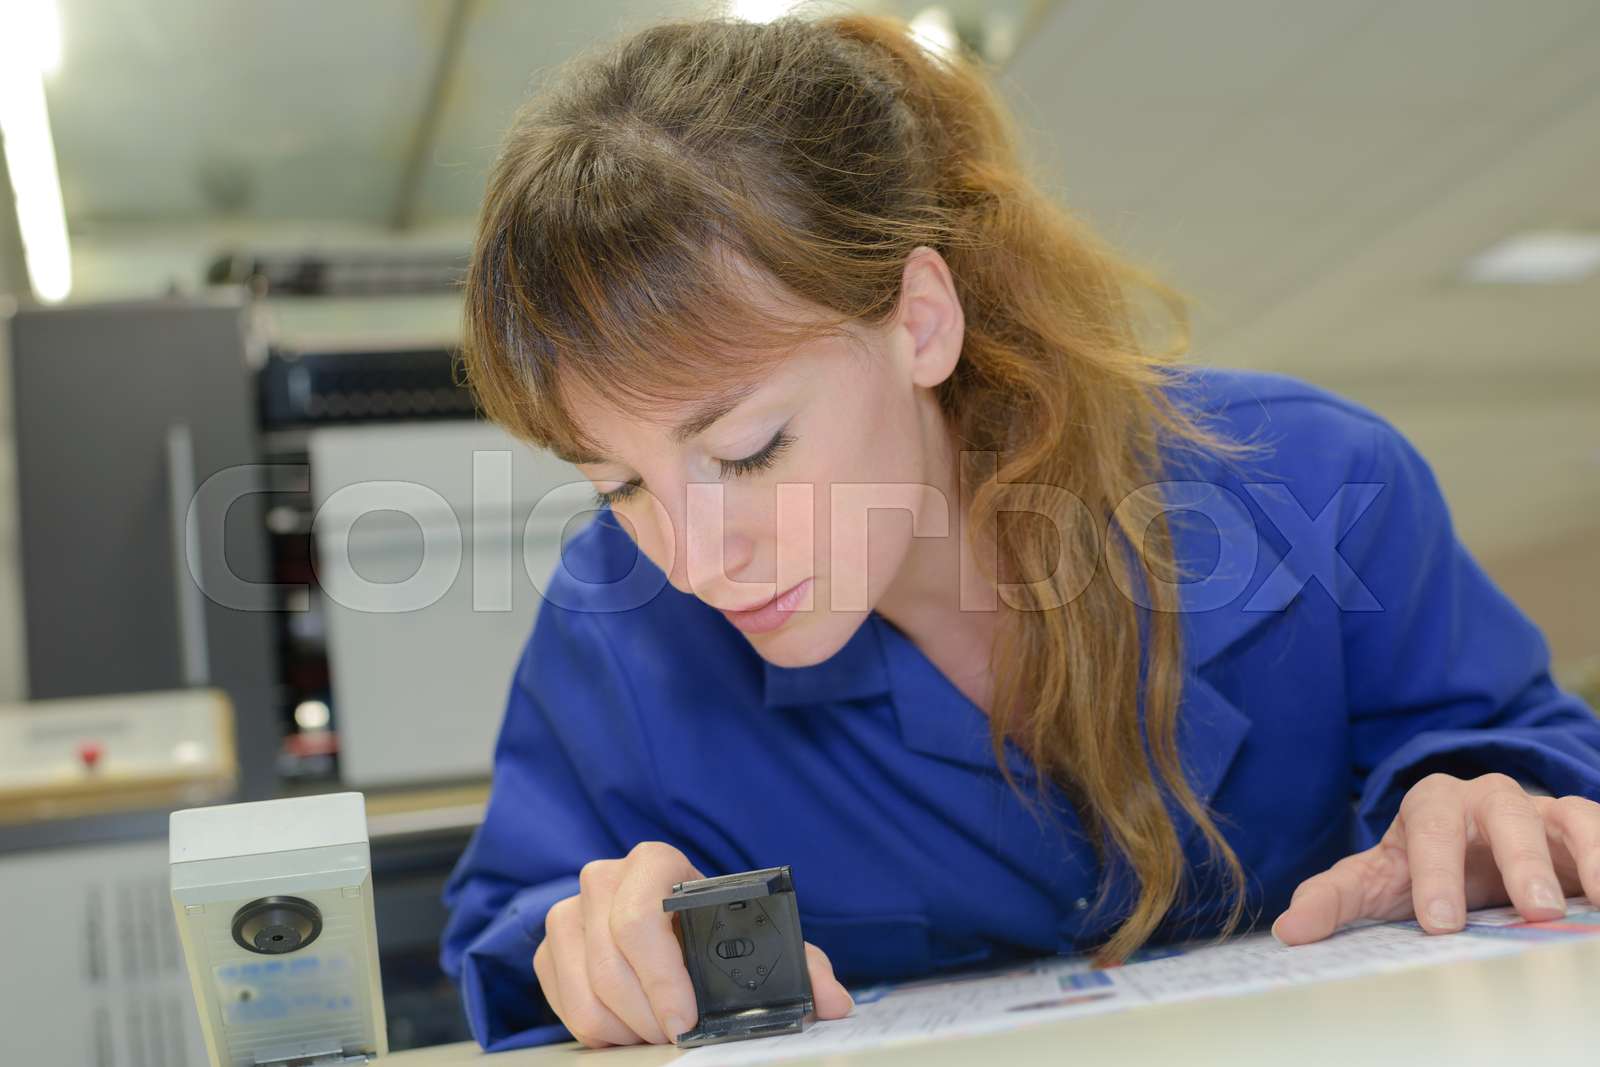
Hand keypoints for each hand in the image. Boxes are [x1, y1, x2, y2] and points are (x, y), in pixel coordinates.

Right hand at [532, 842, 854, 1047]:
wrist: (664, 923)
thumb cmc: (710, 928)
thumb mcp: (755, 938)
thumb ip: (800, 965)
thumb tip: (833, 1001)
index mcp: (655, 863)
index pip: (641, 917)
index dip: (661, 977)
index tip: (685, 1022)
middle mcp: (604, 879)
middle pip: (611, 963)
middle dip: (649, 1016)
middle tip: (679, 1038)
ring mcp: (569, 912)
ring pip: (587, 992)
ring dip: (626, 1028)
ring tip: (659, 1033)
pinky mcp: (550, 949)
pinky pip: (565, 1007)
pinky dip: (600, 1031)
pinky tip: (631, 1028)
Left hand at [1272, 772, 1599, 944]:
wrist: (1469, 854)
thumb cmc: (1420, 868)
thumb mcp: (1376, 883)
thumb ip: (1334, 901)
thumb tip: (1288, 932)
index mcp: (1429, 806)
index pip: (1427, 827)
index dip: (1434, 871)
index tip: (1439, 924)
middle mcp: (1486, 799)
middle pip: (1502, 811)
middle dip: (1517, 860)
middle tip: (1533, 914)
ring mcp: (1539, 811)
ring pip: (1564, 816)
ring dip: (1581, 857)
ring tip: (1588, 909)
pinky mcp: (1577, 829)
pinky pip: (1599, 830)